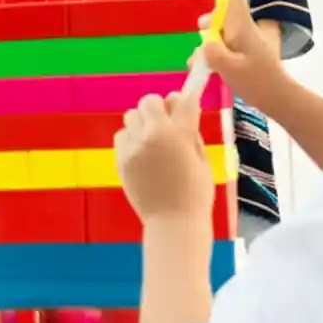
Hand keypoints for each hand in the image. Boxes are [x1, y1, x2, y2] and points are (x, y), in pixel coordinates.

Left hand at [114, 92, 214, 221]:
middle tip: (166, 123)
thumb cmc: (195, 194)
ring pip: (132, 115)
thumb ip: (191, 135)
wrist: (172, 222)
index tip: (185, 105)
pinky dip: (130, 139)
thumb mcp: (202, 160)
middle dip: (159, 108)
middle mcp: (154, 135)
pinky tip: (140, 153)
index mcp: (180, 134)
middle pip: (150, 101)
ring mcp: (134, 146)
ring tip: (152, 140)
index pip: (182, 100)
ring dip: (142, 122)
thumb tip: (183, 113)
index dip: (185, 100)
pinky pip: (121, 135)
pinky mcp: (120, 158)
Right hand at [195, 0, 290, 106]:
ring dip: (207, 43)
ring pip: (218, 30)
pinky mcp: (244, 49)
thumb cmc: (258, 82)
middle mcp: (243, 26)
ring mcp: (245, 37)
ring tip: (202, 64)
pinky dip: (213, 53)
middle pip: (219, 11)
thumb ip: (212, 52)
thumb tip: (204, 43)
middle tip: (201, 45)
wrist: (280, 98)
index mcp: (242, 25)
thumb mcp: (230, 69)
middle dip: (206, 24)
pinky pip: (222, 42)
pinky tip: (209, 69)